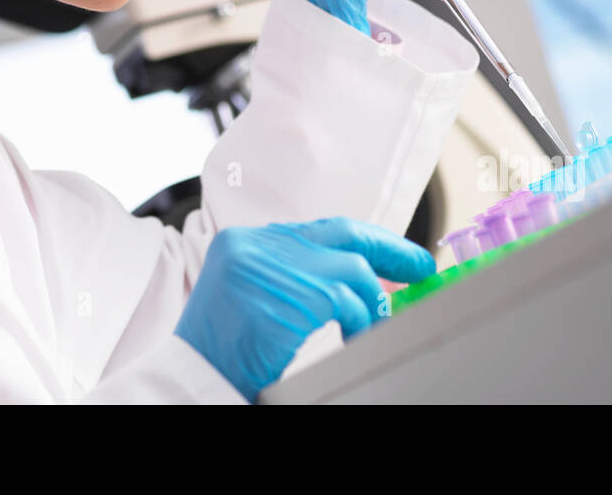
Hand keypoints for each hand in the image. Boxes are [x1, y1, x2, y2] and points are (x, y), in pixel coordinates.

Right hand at [174, 216, 434, 402]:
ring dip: (371, 301)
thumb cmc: (222, 353)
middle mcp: (253, 244)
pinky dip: (360, 319)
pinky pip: (345, 300)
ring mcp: (268, 267)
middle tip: (421, 266)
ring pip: (350, 270)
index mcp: (241, 241)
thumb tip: (357, 276)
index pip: (317, 229)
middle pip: (341, 233)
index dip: (362, 241)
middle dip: (389, 249)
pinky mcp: (286, 296)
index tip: (393, 254)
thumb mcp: (251, 300)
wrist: (190, 382)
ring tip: (373, 324)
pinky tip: (357, 335)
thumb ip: (292, 277)